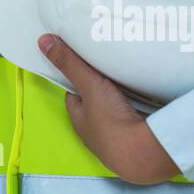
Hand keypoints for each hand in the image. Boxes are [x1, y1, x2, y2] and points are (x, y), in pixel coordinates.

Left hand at [39, 34, 179, 185]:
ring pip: (116, 115)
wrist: (142, 152)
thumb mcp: (89, 85)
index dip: (78, 82)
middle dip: (102, 91)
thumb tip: (44, 41)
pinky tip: (149, 104)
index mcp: (80, 120)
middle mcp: (95, 132)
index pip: (74, 97)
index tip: (84, 69)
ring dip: (122, 102)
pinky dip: (141, 112)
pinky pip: (136, 122)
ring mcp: (117, 139)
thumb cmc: (110, 121)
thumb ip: (70, 64)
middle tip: (112, 73)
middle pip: (96, 105)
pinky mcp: (137, 142)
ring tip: (133, 84)